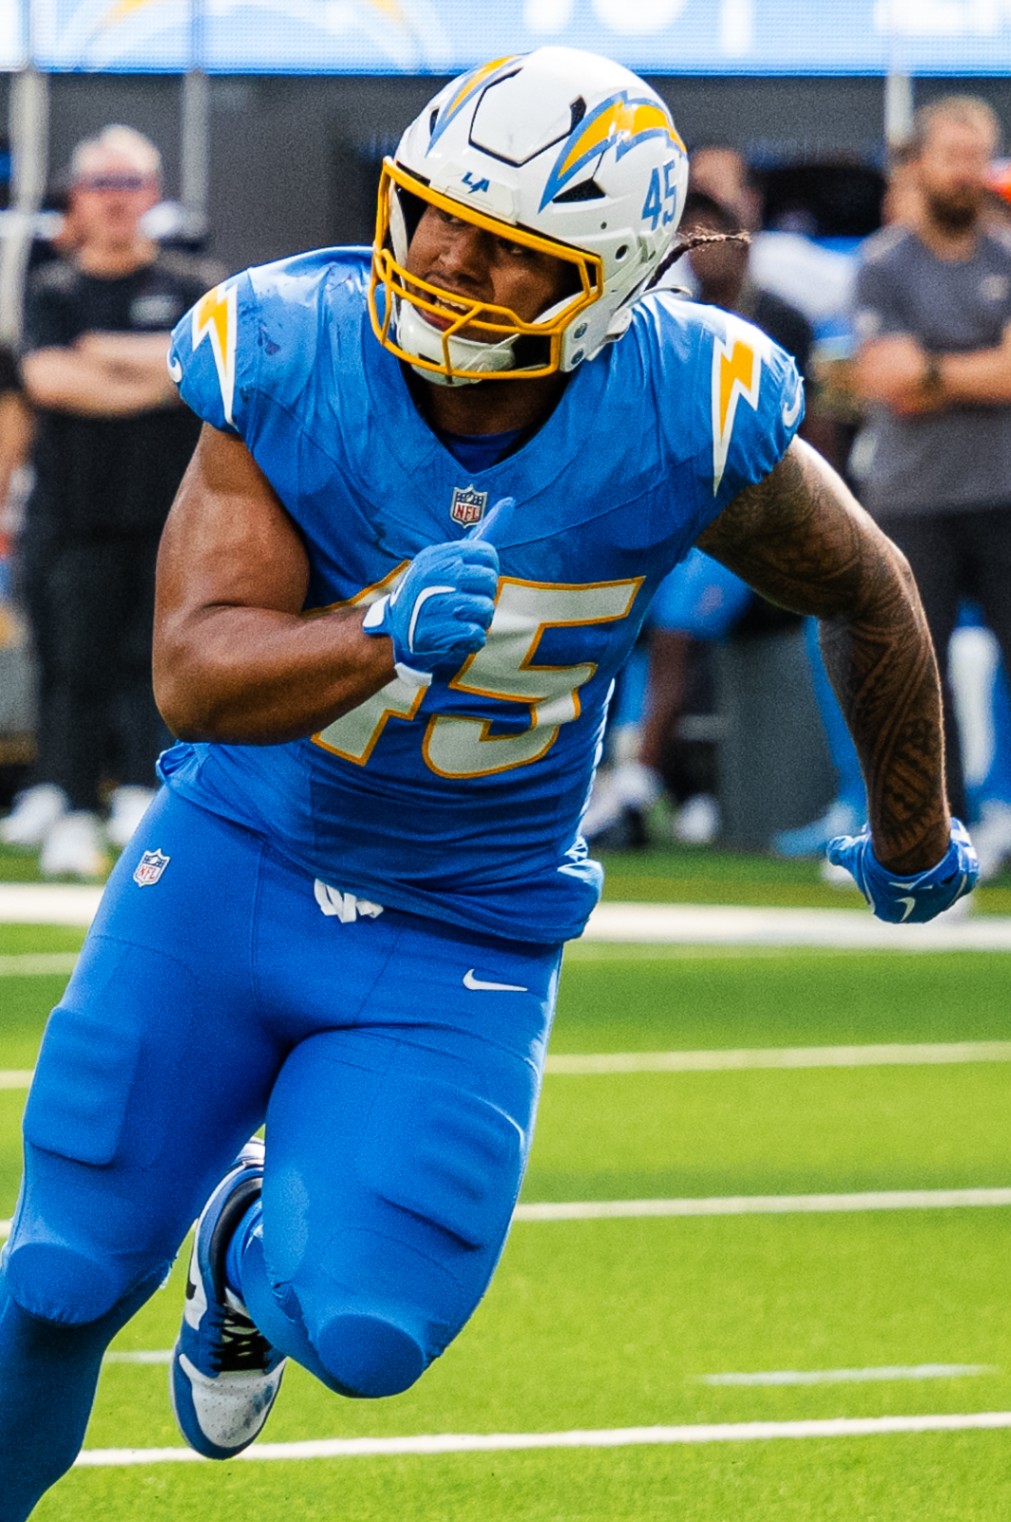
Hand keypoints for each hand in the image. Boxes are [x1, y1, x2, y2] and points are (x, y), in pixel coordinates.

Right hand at [362, 539, 498, 683]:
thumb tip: (509, 503)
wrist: (394, 632)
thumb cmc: (429, 592)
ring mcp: (434, 604)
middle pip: (489, 580)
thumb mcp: (445, 560)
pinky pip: (477, 634)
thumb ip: (477, 539)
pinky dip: (471, 639)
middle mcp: (433, 575)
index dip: (489, 570)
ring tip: (460, 620)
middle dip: (485, 595)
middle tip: (466, 603)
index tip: (474, 581)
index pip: (486, 553)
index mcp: (436, 555)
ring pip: (485, 609)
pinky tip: (456, 637)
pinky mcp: (436, 633)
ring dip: (480, 620)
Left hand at [826, 818, 978, 923]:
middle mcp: (918, 913)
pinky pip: (954, 877)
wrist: (911, 850)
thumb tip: (835, 851)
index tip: (884, 854)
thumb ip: (840, 852)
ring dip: (930, 868)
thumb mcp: (851, 853)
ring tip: (921, 844)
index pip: (885, 894)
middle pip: (913, 889)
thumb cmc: (878, 856)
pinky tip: (940, 847)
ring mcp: (941, 902)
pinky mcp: (960, 888)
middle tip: (903, 846)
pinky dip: (949, 865)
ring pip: (936, 883)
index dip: (883, 871)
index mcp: (890, 913)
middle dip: (907, 870)